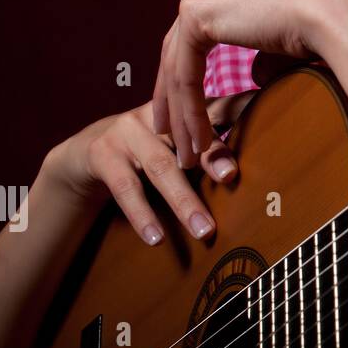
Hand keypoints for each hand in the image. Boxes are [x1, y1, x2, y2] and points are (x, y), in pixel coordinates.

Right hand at [44, 92, 255, 244]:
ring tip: (204, 230)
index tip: (264, 110)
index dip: (241, 108)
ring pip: (161, 167)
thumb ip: (212, 149)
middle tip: (232, 179)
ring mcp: (128, 132)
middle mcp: (157, 115)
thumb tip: (258, 167)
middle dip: (212, 158)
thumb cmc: (147, 153)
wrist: (84, 154)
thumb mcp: (178, 145)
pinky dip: (143, 215)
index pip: (216, 109)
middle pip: (190, 138)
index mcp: (180, 110)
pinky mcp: (103, 154)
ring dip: (183, 200)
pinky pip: (127, 188)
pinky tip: (156, 239)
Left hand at [151, 0, 347, 169]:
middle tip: (173, 135)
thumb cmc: (330, 20)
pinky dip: (190, 111)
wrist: (337, 7)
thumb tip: (254, 71)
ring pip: (178, 66)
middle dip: (173, 98)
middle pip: (178, 48)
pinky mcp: (196, 13)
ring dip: (182, 115)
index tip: (190, 110)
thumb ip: (265, 51)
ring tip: (188, 154)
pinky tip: (200, 141)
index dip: (190, 74)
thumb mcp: (288, 36)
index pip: (198, 31)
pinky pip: (184, 74)